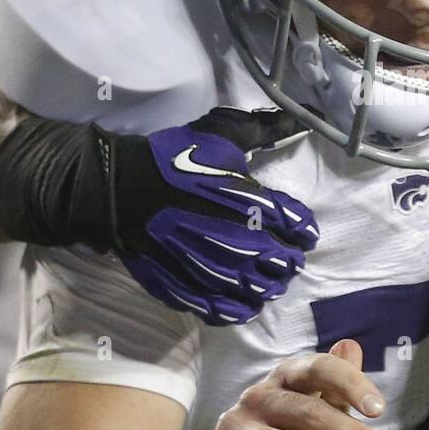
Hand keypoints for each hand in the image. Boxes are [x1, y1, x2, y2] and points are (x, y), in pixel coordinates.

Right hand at [109, 106, 318, 325]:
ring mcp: (219, 273)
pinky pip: (226, 311)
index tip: (299, 230)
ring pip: (261, 291)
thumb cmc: (175, 159)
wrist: (123, 189)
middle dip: (288, 258)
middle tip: (282, 254)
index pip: (301, 229)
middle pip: (286, 264)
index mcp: (258, 207)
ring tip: (263, 277)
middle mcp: (246, 245)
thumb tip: (305, 118)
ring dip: (269, 285)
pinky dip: (240, 309)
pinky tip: (242, 302)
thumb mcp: (223, 134)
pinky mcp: (191, 291)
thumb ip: (266, 129)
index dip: (303, 230)